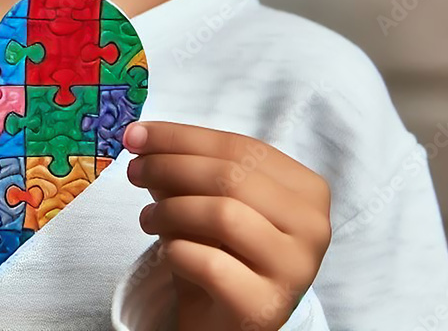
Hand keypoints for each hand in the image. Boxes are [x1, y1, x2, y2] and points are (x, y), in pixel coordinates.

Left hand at [123, 121, 331, 330]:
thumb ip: (183, 163)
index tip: (136, 135)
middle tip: (134, 171)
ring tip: (148, 218)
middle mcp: (313, 227)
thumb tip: (140, 135)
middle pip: (232, 177)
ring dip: (171, 210)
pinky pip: (210, 263)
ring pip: (223, 216)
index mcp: (307, 189)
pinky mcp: (266, 307)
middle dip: (171, 166)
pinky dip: (176, 250)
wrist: (225, 321)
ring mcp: (295, 269)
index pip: (240, 147)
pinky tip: (167, 250)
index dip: (182, 137)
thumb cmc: (220, 248)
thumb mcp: (207, 197)